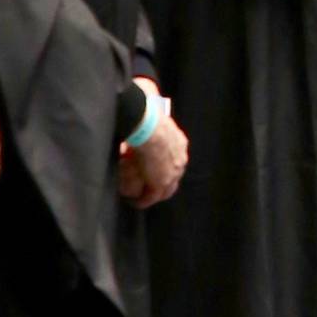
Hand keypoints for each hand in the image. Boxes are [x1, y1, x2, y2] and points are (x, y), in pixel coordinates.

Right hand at [118, 94, 188, 208]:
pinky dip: (144, 201)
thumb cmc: (147, 120)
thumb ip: (152, 127)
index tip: (152, 172)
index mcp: (179, 144)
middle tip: (149, 190)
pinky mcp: (162, 182)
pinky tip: (136, 203)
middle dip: (162, 185)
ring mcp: (173, 173)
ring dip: (153, 195)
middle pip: (173, 177)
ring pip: (165, 190)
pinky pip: (153, 197)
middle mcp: (180, 160)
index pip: (174, 161)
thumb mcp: (154, 124)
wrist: (149, 128)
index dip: (164, 168)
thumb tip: (147, 113)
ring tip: (142, 200)